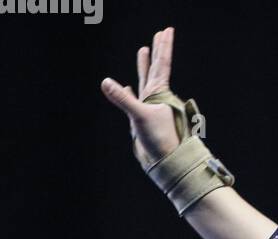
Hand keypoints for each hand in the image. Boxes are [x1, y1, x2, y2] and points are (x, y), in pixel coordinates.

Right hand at [100, 26, 181, 170]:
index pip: (162, 64)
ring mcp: (149, 106)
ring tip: (143, 51)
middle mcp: (156, 97)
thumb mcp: (140, 118)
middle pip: (156, 67)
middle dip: (157, 50)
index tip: (166, 31)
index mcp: (160, 93)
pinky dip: (130, 92)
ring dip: (144, 66)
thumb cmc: (159, 141)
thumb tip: (107, 82)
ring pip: (146, 79)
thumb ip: (124, 100)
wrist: (164, 163)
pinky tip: (127, 86)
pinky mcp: (143, 117)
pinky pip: (135, 99)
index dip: (163, 47)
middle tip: (160, 34)